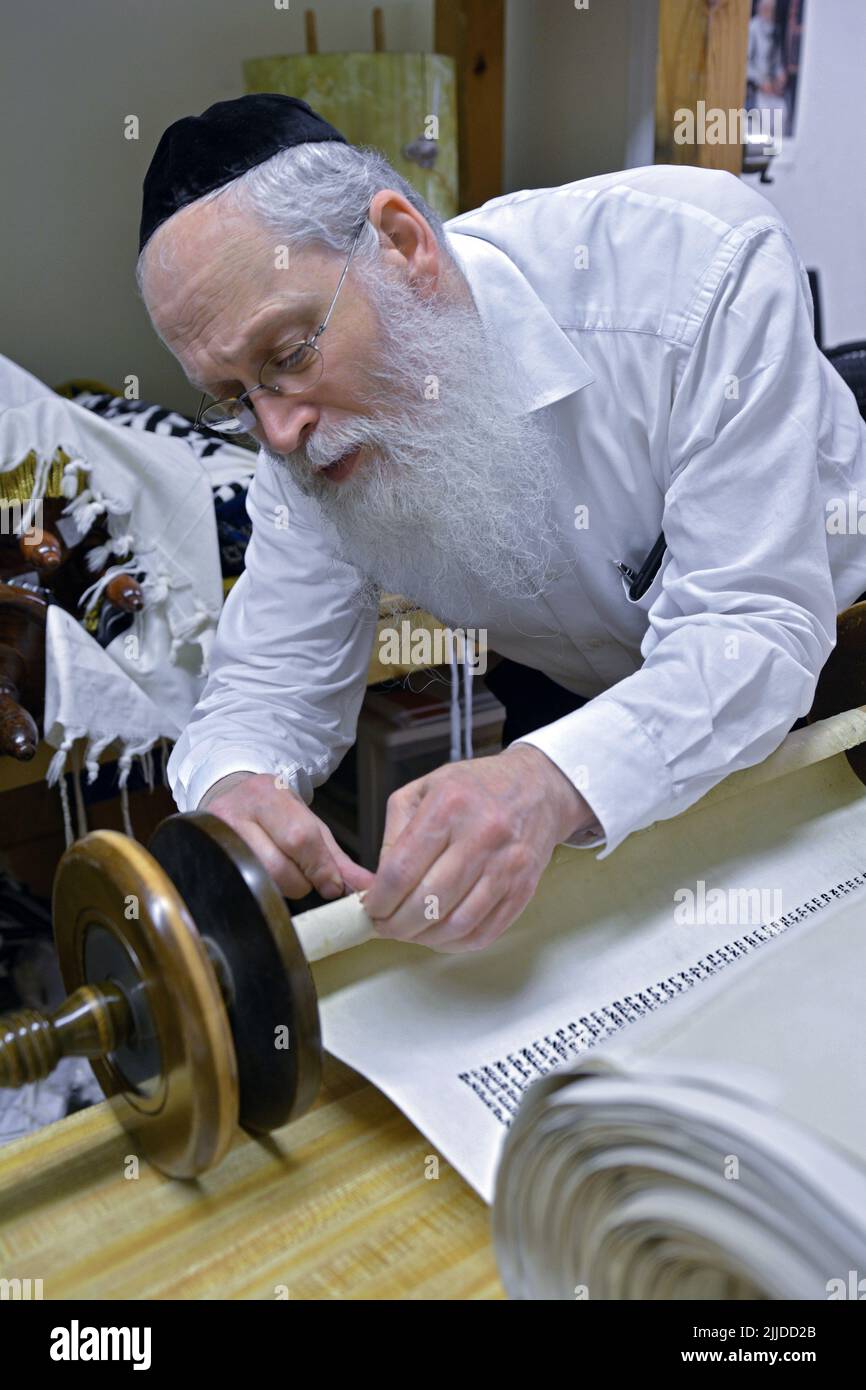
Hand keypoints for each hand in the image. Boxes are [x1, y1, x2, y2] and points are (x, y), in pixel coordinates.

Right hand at [200, 771, 373, 900]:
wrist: (231, 798)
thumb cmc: (275, 813)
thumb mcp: (310, 824)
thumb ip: (337, 859)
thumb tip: (367, 886)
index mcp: (267, 793)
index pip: (299, 838)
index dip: (320, 868)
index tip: (332, 885)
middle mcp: (235, 811)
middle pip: (276, 865)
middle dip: (302, 881)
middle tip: (308, 878)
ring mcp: (215, 835)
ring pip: (259, 879)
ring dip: (283, 887)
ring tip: (285, 872)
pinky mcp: (205, 854)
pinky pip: (241, 885)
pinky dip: (263, 889)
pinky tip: (267, 879)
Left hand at [362, 744, 593, 952]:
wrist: (538, 787)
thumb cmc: (476, 787)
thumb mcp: (423, 790)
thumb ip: (394, 835)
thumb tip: (374, 885)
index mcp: (449, 806)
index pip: (402, 869)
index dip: (379, 899)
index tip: (370, 908)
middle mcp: (481, 835)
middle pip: (427, 901)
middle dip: (396, 925)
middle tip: (384, 927)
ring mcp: (506, 864)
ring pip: (456, 923)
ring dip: (425, 937)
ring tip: (410, 932)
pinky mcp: (523, 887)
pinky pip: (485, 930)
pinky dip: (456, 943)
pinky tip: (441, 935)